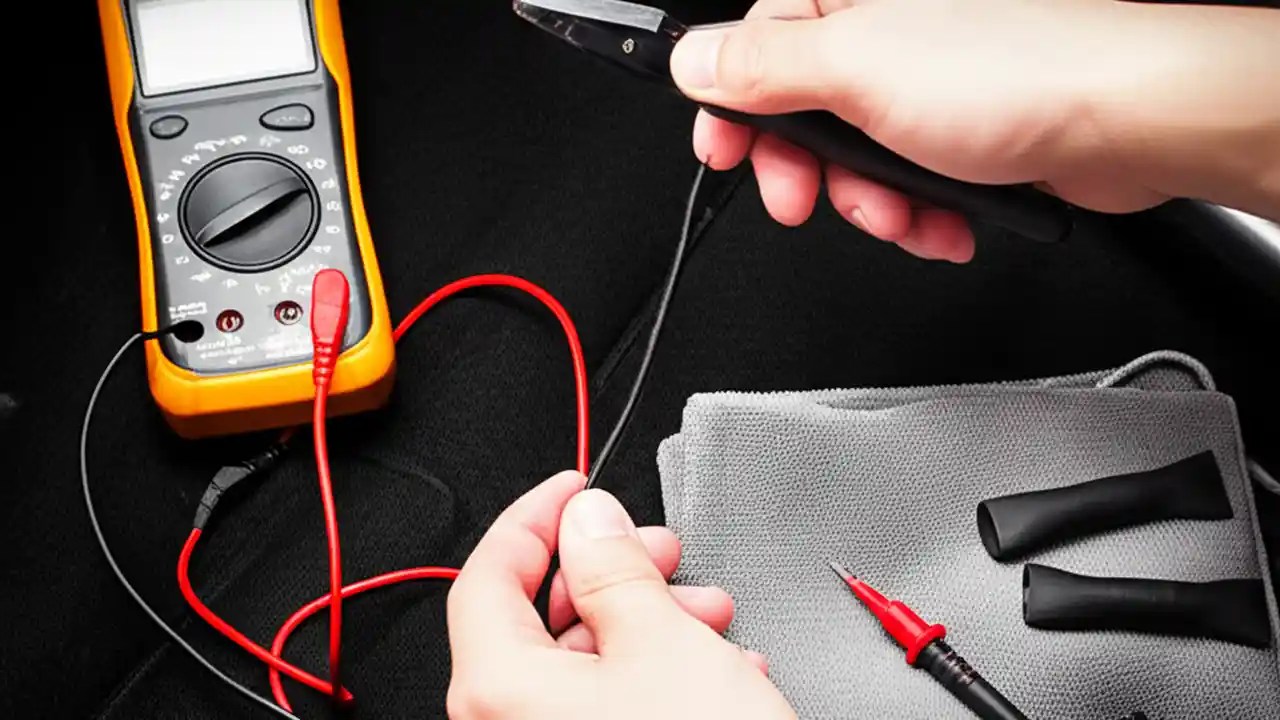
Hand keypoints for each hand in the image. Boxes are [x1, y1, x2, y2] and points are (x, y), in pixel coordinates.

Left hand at [446, 471, 796, 719]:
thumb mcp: (662, 642)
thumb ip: (612, 567)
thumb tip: (586, 520)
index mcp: (496, 687)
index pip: (486, 574)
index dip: (532, 518)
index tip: (573, 487)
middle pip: (538, 620)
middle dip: (610, 573)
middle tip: (659, 547)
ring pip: (581, 666)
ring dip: (647, 623)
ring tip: (710, 614)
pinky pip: (605, 708)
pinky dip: (654, 674)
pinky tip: (714, 668)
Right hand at [670, 0, 1279, 259]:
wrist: (1129, 120)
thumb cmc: (1017, 74)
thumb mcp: (854, 68)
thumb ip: (762, 68)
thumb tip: (695, 59)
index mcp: (851, 1)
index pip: (755, 46)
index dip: (733, 108)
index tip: (727, 153)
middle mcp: (888, 33)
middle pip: (802, 112)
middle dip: (810, 172)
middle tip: (807, 198)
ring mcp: (926, 84)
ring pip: (857, 160)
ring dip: (872, 204)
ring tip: (901, 212)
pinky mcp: (964, 132)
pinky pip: (910, 182)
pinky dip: (920, 213)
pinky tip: (941, 219)